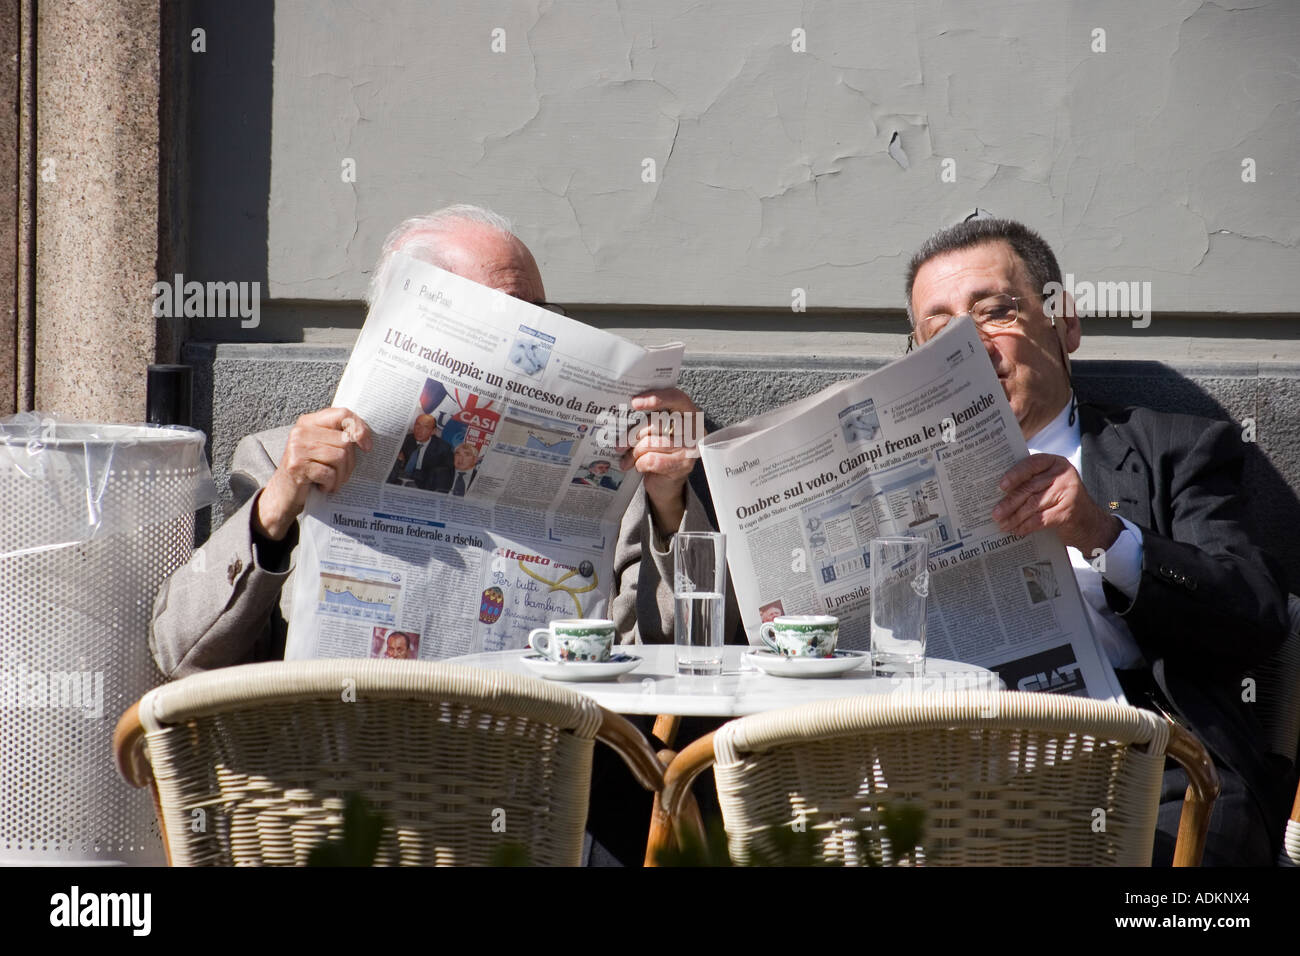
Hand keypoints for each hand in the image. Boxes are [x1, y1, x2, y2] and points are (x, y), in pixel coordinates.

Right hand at [254, 407, 373, 540]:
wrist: (283, 494)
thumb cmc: (309, 471)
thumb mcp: (322, 448)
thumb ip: (338, 437)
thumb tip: (365, 437)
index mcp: (310, 422)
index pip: (342, 413)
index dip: (359, 428)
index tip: (367, 446)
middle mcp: (302, 431)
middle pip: (345, 441)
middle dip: (349, 463)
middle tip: (340, 474)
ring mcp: (297, 447)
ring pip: (340, 457)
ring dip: (340, 476)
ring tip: (331, 481)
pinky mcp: (297, 466)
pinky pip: (329, 474)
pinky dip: (330, 484)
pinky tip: (322, 487)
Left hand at [619, 387, 702, 533]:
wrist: (667, 482)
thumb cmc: (659, 451)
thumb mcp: (655, 431)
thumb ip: (647, 419)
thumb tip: (622, 419)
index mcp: (688, 412)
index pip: (676, 398)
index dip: (656, 398)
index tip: (635, 402)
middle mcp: (693, 428)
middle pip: (658, 422)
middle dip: (634, 434)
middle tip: (620, 443)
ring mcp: (690, 447)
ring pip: (652, 443)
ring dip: (634, 452)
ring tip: (626, 459)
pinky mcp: (684, 465)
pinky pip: (654, 460)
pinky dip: (641, 464)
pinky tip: (639, 466)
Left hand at [993, 454, 1119, 554]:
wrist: (1090, 521)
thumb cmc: (1062, 499)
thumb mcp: (1050, 483)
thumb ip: (1032, 481)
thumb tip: (999, 492)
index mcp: (1056, 463)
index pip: (1032, 463)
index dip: (1015, 474)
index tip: (1001, 486)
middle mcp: (1064, 475)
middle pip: (1030, 487)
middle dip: (1010, 502)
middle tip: (995, 513)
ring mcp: (1068, 492)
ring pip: (1033, 504)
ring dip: (1015, 516)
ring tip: (1002, 524)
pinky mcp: (1068, 511)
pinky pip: (1041, 519)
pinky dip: (1026, 526)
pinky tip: (1017, 530)